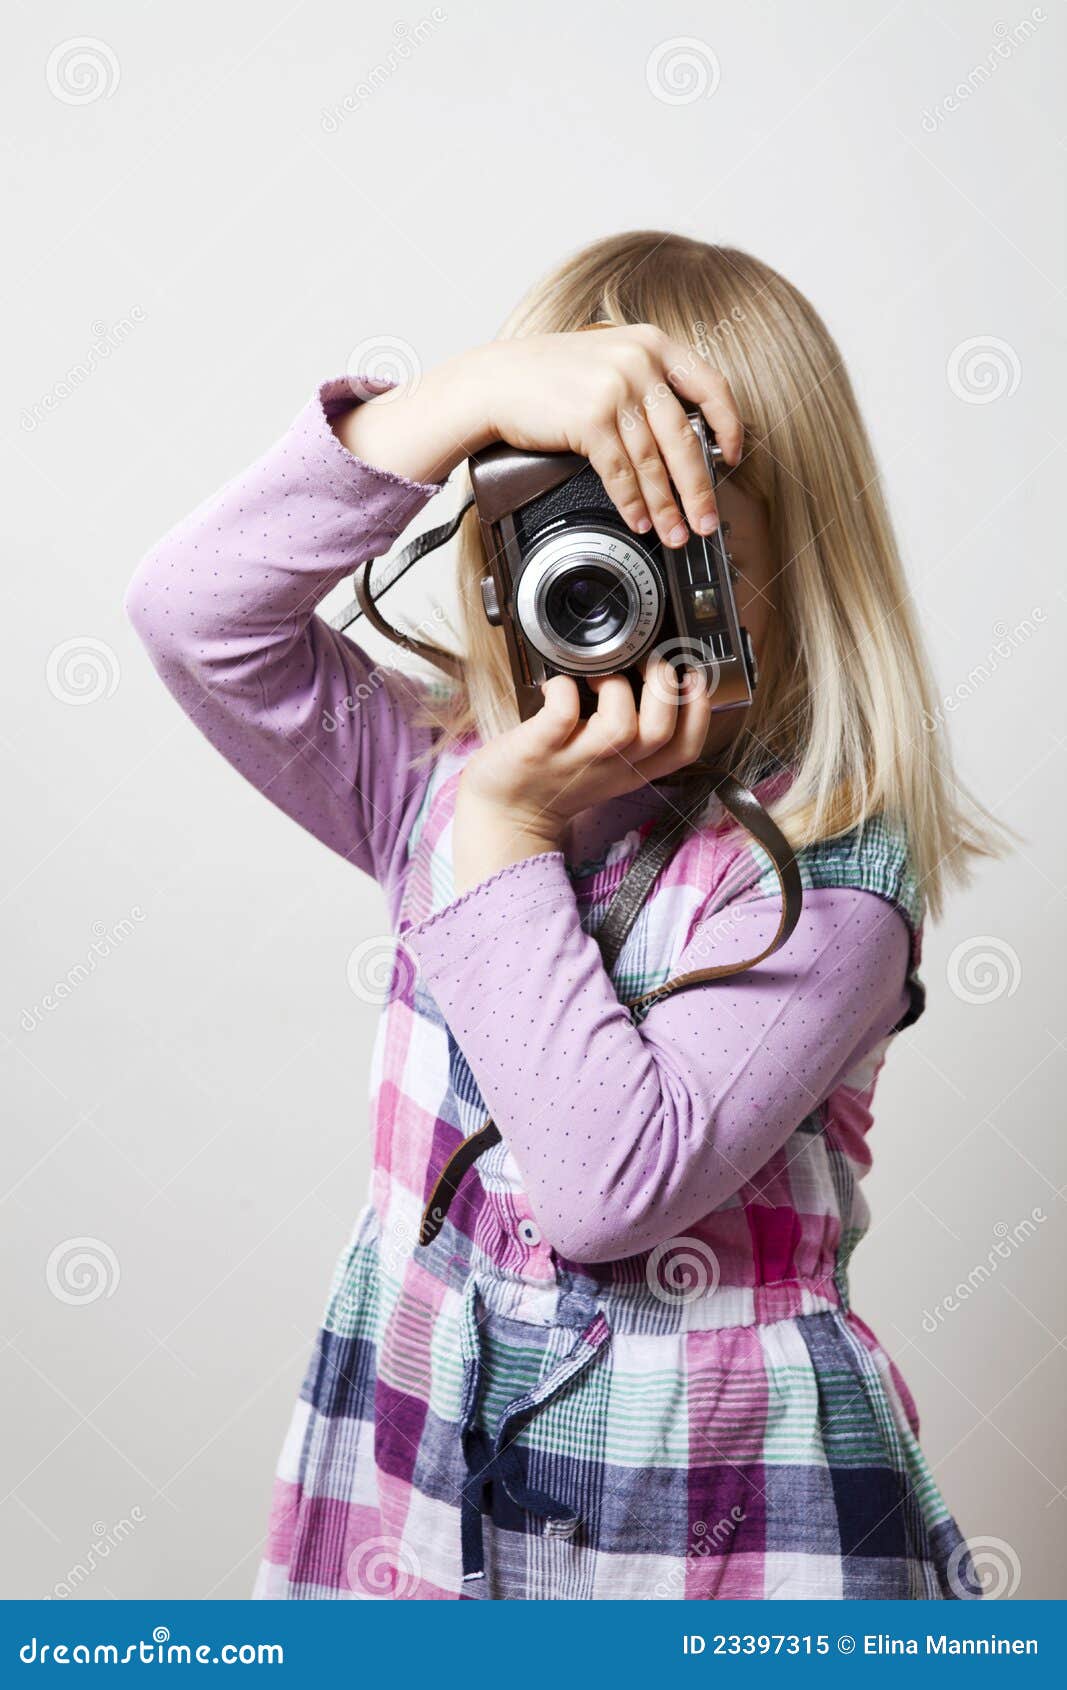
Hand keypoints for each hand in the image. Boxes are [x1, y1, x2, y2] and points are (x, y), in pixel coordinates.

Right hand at [336, 325, 742, 547]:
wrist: (495, 381)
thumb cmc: (548, 376)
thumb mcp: (609, 359)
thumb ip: (648, 383)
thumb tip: (685, 434)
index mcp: (654, 344)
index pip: (713, 387)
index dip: (729, 427)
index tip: (732, 458)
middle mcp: (640, 362)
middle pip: (685, 438)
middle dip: (699, 489)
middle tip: (707, 520)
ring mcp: (615, 389)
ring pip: (654, 462)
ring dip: (666, 506)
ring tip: (674, 533)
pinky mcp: (591, 419)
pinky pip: (622, 472)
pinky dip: (633, 503)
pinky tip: (639, 520)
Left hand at [451, 660, 714, 893]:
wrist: (506, 814)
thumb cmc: (555, 779)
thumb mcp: (606, 766)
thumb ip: (631, 733)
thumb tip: (649, 675)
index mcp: (634, 769)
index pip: (686, 747)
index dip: (700, 709)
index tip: (692, 675)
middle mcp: (613, 766)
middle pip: (662, 730)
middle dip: (663, 684)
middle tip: (644, 661)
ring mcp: (576, 759)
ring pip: (619, 725)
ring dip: (615, 684)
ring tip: (596, 671)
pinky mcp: (539, 749)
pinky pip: (562, 712)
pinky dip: (563, 688)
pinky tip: (556, 684)